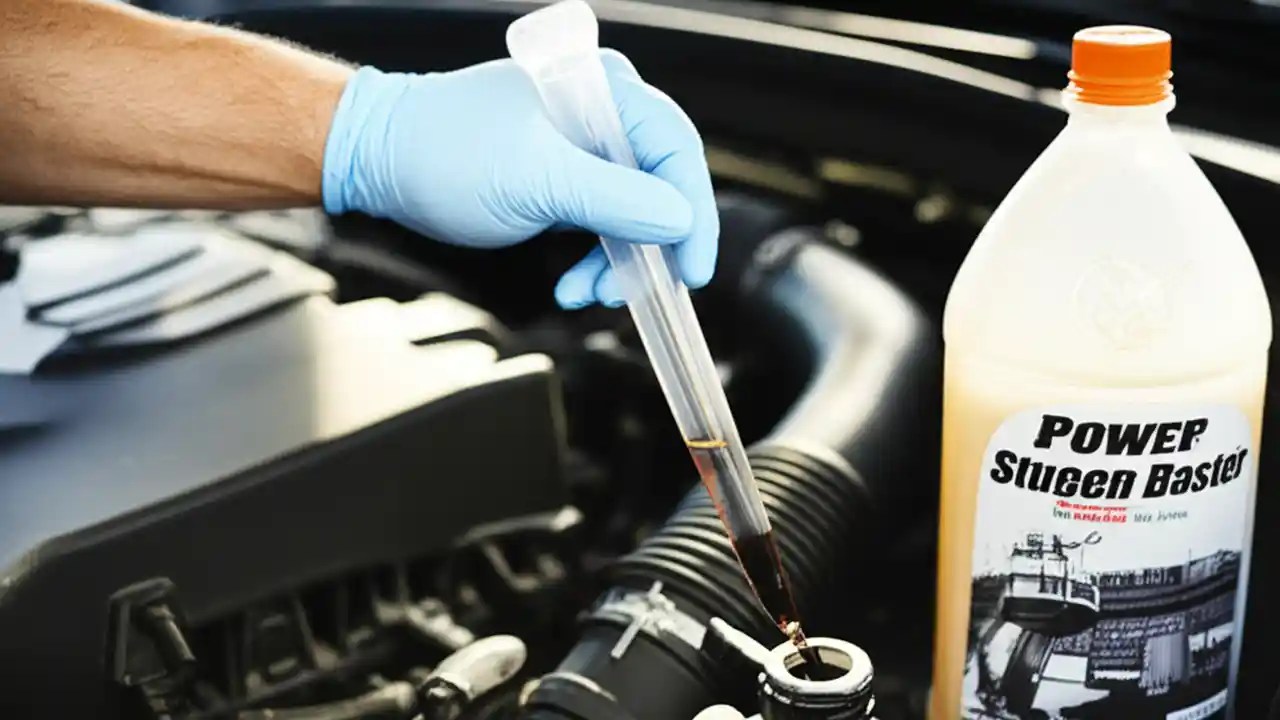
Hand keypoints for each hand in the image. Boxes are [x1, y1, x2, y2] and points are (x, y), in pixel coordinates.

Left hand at [321, 51, 717, 308]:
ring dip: (621, 263)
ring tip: (591, 295)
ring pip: (635, 213)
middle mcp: (601, 113)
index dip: (692, 213)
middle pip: (663, 184)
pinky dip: (596, 261)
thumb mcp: (537, 181)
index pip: (676, 149)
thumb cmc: (445, 152)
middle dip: (653, 247)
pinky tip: (573, 289)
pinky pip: (604, 224)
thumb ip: (615, 200)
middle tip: (643, 292)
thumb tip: (679, 221)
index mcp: (603, 90)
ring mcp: (584, 148)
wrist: (379, 160)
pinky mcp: (566, 180)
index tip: (691, 268)